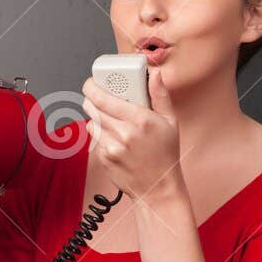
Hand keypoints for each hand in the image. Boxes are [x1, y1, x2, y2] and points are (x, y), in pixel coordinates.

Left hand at [82, 67, 181, 199]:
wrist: (158, 188)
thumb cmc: (165, 153)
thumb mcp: (170, 122)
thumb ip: (160, 95)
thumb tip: (155, 74)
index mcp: (140, 119)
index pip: (103, 97)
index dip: (92, 86)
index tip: (92, 82)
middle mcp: (124, 132)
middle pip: (92, 107)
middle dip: (91, 99)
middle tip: (97, 97)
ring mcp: (112, 146)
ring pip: (92, 122)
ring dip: (97, 118)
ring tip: (112, 120)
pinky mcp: (104, 158)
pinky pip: (95, 139)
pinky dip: (101, 135)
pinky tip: (116, 139)